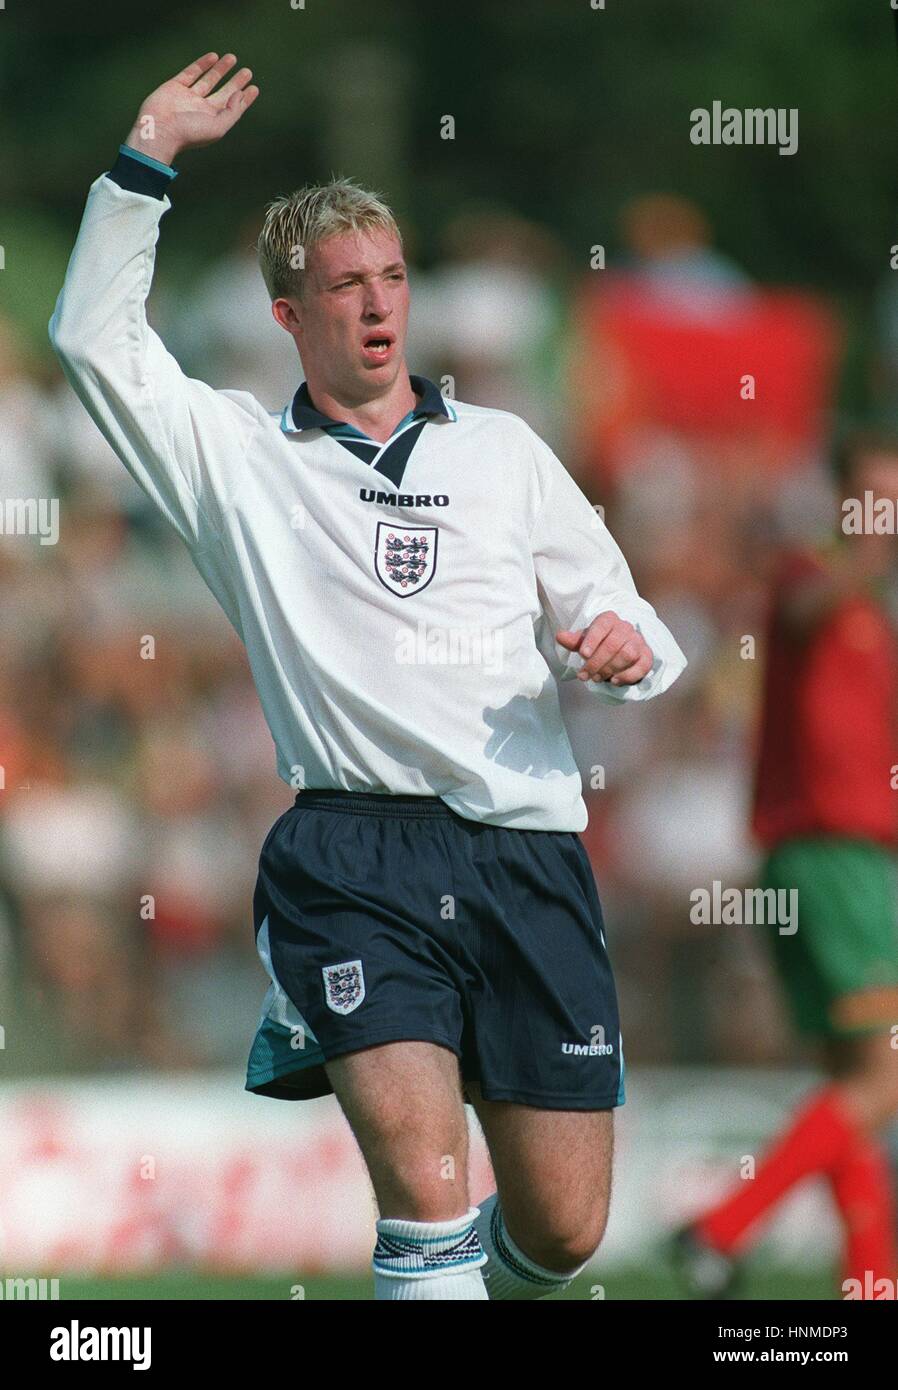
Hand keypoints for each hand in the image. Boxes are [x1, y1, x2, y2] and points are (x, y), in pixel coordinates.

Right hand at [123, 52, 258, 165]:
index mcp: (213, 121)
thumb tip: (241, 93)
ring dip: (221, 69)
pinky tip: (213, 56)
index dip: (244, 98)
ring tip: (233, 58)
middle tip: (248, 71)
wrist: (160, 129)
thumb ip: (232, 111)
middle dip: (235, 82)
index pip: (232, 107)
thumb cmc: (190, 133)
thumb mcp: (218, 127)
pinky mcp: (175, 86)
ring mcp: (188, 97)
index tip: (254, 88)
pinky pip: (191, 72)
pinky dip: (202, 64)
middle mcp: (202, 109)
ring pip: (208, 79)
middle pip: (223, 92)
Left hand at [556, 612, 653, 685]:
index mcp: (609, 619)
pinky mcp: (646, 656)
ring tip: (596, 679)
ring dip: (610, 669)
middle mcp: (626, 628)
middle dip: (596, 663)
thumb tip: (560, 636)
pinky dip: (627, 675)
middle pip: (613, 644)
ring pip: (628, 654)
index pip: (602, 625)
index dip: (592, 640)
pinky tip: (614, 681)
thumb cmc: (599, 643)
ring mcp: (638, 641)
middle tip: (584, 676)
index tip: (583, 654)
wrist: (621, 648)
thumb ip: (574, 641)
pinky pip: (642, 666)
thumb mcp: (585, 641)